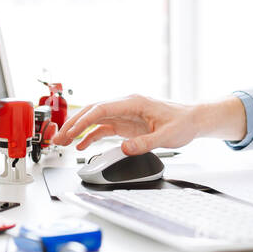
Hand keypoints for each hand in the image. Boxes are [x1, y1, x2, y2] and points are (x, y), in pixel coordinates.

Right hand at [53, 93, 245, 154]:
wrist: (194, 119)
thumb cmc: (183, 122)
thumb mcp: (167, 136)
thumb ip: (145, 143)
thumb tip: (124, 148)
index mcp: (134, 102)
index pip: (102, 108)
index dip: (83, 119)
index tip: (71, 131)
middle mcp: (126, 105)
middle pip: (93, 112)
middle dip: (73, 124)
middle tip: (58, 139)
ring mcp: (124, 114)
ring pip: (94, 119)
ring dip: (78, 130)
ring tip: (63, 143)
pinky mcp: (126, 123)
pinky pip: (104, 128)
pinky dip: (90, 136)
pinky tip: (81, 146)